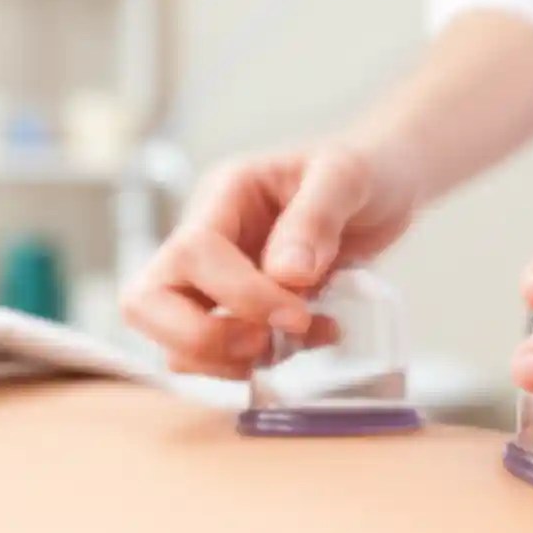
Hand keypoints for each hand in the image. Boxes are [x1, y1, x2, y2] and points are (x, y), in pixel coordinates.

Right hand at [122, 144, 418, 377]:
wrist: (386, 185)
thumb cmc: (364, 168)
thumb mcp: (347, 178)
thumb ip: (316, 218)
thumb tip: (286, 274)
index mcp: (224, 196)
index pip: (193, 252)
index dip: (239, 295)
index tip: (299, 313)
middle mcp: (207, 240)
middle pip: (146, 302)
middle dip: (202, 337)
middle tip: (267, 342)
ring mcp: (217, 280)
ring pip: (175, 342)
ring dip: (233, 360)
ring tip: (304, 337)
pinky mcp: (240, 312)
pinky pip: (221, 356)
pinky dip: (260, 364)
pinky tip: (313, 338)